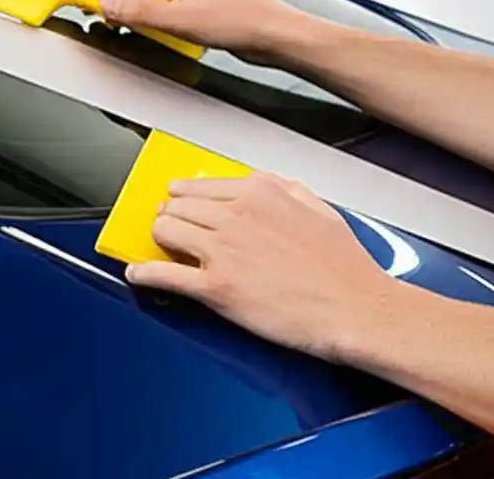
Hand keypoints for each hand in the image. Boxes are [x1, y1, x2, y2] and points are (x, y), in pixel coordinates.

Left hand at [125, 172, 401, 362]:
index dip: (184, 198)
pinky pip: (162, 273)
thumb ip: (284, 189)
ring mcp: (222, 250)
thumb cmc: (343, 267)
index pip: (198, 186)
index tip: (179, 204)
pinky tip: (138, 274)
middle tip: (169, 227)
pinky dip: (144, 273)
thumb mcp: (318, 208)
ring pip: (164, 231)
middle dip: (171, 217)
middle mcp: (235, 215)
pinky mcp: (215, 286)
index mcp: (259, 192)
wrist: (356, 309)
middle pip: (176, 207)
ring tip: (160, 248)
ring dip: (158, 240)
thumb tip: (259, 183)